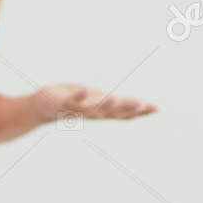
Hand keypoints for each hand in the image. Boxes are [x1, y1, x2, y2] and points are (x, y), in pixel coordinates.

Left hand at [31, 83, 157, 124]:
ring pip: (94, 109)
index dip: (141, 112)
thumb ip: (118, 107)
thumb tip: (141, 107)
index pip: (126, 113)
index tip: (157, 108)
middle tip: (141, 104)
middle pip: (113, 112)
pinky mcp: (63, 104)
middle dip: (127, 108)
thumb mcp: (101, 103)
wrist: (45, 106)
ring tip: (113, 99)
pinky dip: (79, 96)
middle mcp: (94, 113)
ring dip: (104, 104)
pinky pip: (72, 101)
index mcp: (104, 112)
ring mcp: (79, 109)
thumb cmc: (77, 102)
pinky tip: (85, 90)